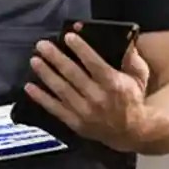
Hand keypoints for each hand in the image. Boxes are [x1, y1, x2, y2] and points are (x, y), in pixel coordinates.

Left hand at [24, 32, 150, 152]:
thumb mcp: (139, 76)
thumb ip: (131, 58)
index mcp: (113, 84)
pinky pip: (55, 109)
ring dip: (46, 74)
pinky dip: (41, 98)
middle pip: (73, 74)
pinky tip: (29, 87)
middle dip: (56, 58)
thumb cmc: (133, 98)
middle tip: (42, 45)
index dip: (81, 49)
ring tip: (34, 60)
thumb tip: (123, 38)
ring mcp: (85, 112)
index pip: (94, 63)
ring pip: (61, 90)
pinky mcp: (75, 123)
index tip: (68, 36)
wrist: (131, 132)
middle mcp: (98, 98)